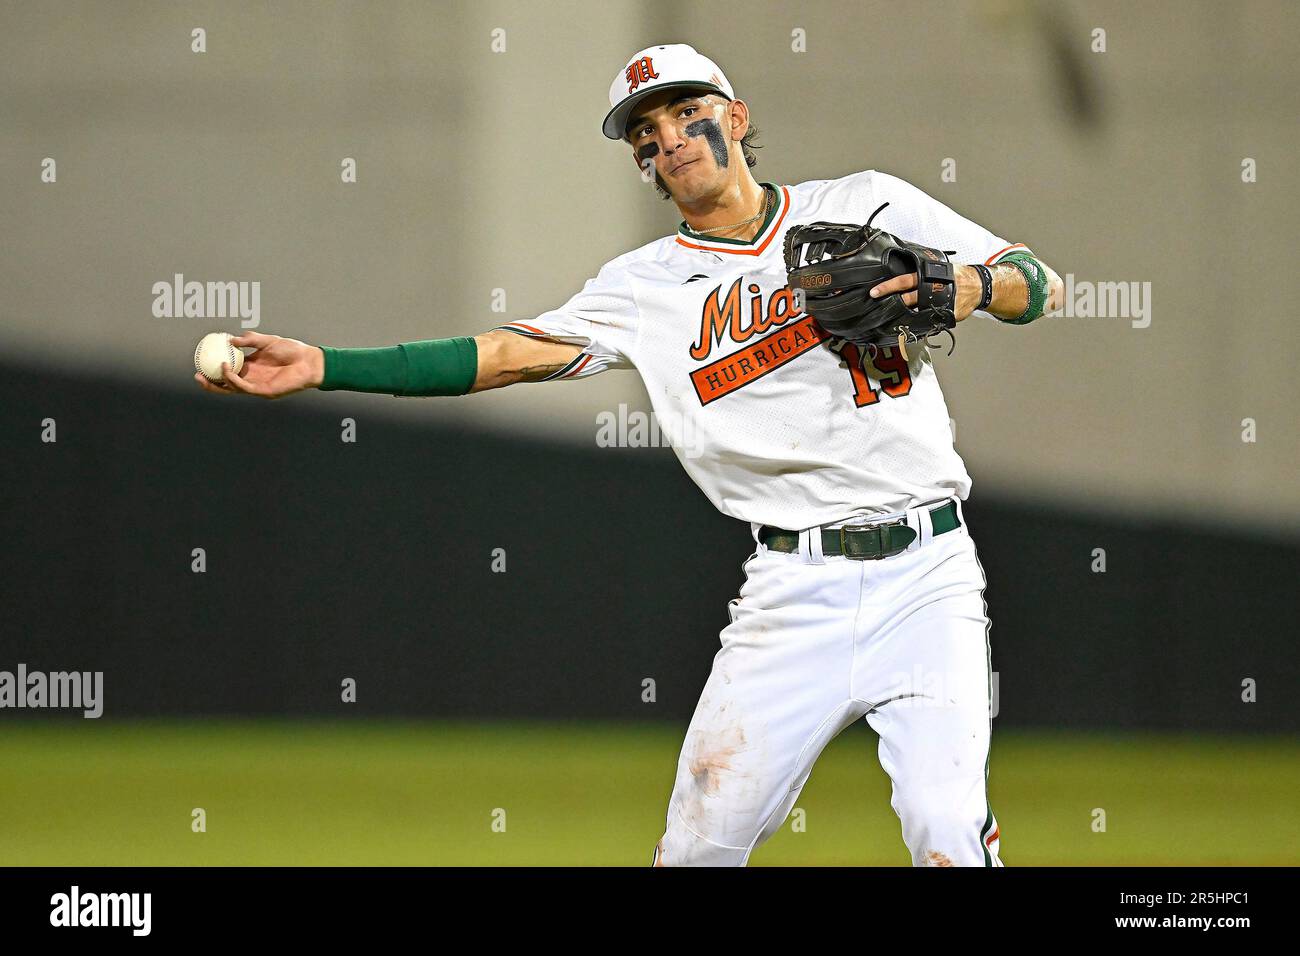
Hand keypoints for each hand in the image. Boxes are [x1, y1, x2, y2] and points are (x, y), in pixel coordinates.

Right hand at [193, 331, 324, 398]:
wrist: (310, 361)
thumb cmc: (293, 350)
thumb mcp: (268, 340)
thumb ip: (250, 339)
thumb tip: (231, 339)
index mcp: (252, 367)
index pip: (230, 370)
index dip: (215, 369)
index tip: (201, 361)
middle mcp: (253, 378)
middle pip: (227, 384)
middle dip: (210, 384)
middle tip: (196, 375)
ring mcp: (258, 386)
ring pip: (233, 389)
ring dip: (219, 383)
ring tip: (206, 374)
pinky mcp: (265, 392)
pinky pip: (244, 388)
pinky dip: (233, 380)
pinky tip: (226, 370)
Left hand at [870, 264, 981, 321]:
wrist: (979, 286)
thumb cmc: (956, 275)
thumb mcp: (940, 267)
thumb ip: (923, 271)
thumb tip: (901, 269)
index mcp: (929, 276)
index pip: (904, 280)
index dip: (889, 286)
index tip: (874, 292)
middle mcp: (933, 289)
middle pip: (909, 298)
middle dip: (893, 303)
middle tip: (879, 305)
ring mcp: (941, 303)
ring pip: (918, 312)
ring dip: (907, 314)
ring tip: (896, 316)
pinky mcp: (949, 314)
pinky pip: (931, 320)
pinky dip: (923, 322)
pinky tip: (916, 323)